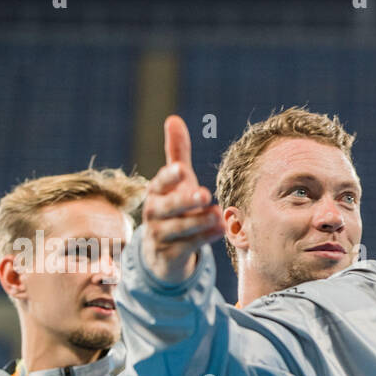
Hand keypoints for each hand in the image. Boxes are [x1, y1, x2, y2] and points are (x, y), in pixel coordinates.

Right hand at [141, 115, 224, 283]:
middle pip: (168, 208)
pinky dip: (204, 239)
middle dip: (185, 201)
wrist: (162, 253)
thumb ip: (176, 154)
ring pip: (178, 229)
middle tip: (204, 194)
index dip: (170, 177)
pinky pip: (187, 247)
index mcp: (156, 193)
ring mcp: (160, 236)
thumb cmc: (174, 208)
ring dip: (198, 221)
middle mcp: (154, 214)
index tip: (183, 170)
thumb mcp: (176, 182)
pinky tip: (221, 229)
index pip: (160, 183)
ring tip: (217, 214)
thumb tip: (173, 118)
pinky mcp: (170, 256)